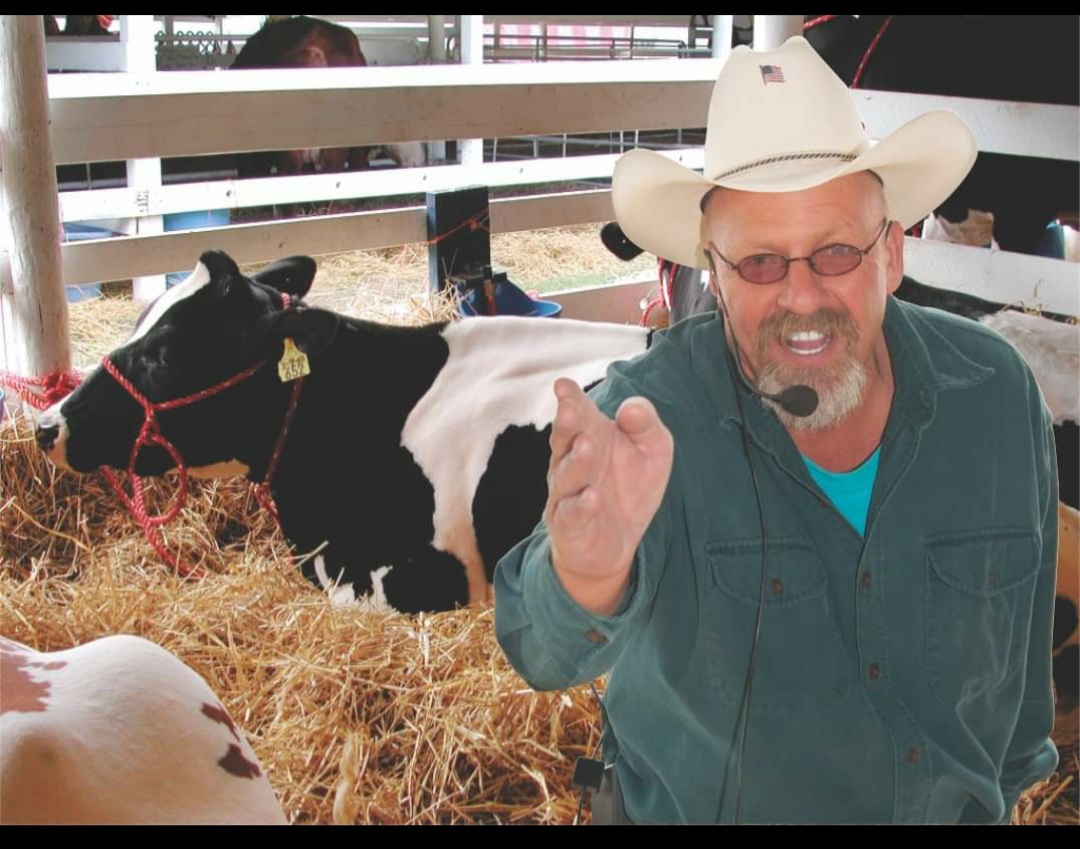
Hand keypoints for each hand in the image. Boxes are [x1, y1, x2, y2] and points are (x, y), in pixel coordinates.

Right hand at [545, 378, 673, 614]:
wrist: (616, 545)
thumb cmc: (630, 488)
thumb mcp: (652, 451)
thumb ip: (645, 424)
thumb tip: (630, 408)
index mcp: (589, 436)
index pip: (577, 412)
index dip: (570, 398)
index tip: (563, 384)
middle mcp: (570, 461)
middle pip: (565, 440)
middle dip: (567, 424)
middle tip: (570, 408)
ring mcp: (566, 494)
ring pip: (567, 475)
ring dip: (578, 461)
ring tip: (588, 445)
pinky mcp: (569, 526)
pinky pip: (572, 514)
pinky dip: (582, 506)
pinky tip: (593, 497)